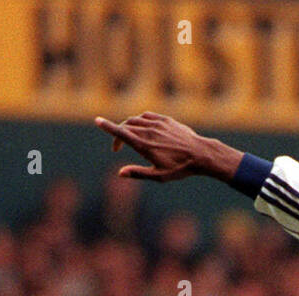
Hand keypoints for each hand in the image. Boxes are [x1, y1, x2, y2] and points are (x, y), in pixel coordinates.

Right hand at [94, 113, 241, 182]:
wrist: (201, 154)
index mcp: (144, 145)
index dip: (107, 126)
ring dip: (128, 126)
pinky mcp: (166, 120)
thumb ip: (138, 173)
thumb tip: (120, 173)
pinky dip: (140, 120)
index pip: (121, 132)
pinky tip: (142, 126)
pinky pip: (147, 116)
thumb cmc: (180, 168)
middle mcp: (148, 131)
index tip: (97, 120)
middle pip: (125, 126)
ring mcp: (157, 123)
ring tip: (129, 137)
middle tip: (118, 147)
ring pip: (135, 119)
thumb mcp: (159, 176)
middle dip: (117, 134)